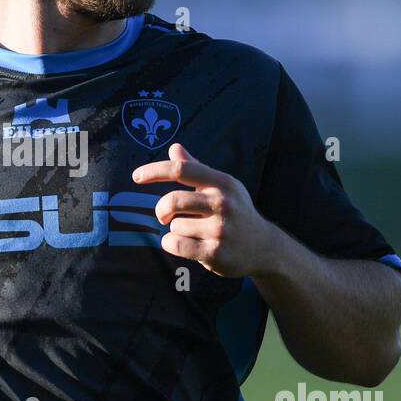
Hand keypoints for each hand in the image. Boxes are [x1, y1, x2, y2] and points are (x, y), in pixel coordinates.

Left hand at [132, 143, 268, 278]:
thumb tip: (174, 148)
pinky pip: (177, 245)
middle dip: (161, 210)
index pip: (182, 169)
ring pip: (175, 226)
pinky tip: (186, 245)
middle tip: (164, 216)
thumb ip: (196, 169)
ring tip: (193, 233)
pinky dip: (172, 245)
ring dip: (175, 231)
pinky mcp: (215, 252)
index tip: (136, 176)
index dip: (155, 170)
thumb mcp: (222, 187)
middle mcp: (223, 203)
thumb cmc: (236, 212)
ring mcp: (220, 229)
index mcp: (222, 183)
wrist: (264, 247)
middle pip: (172, 200)